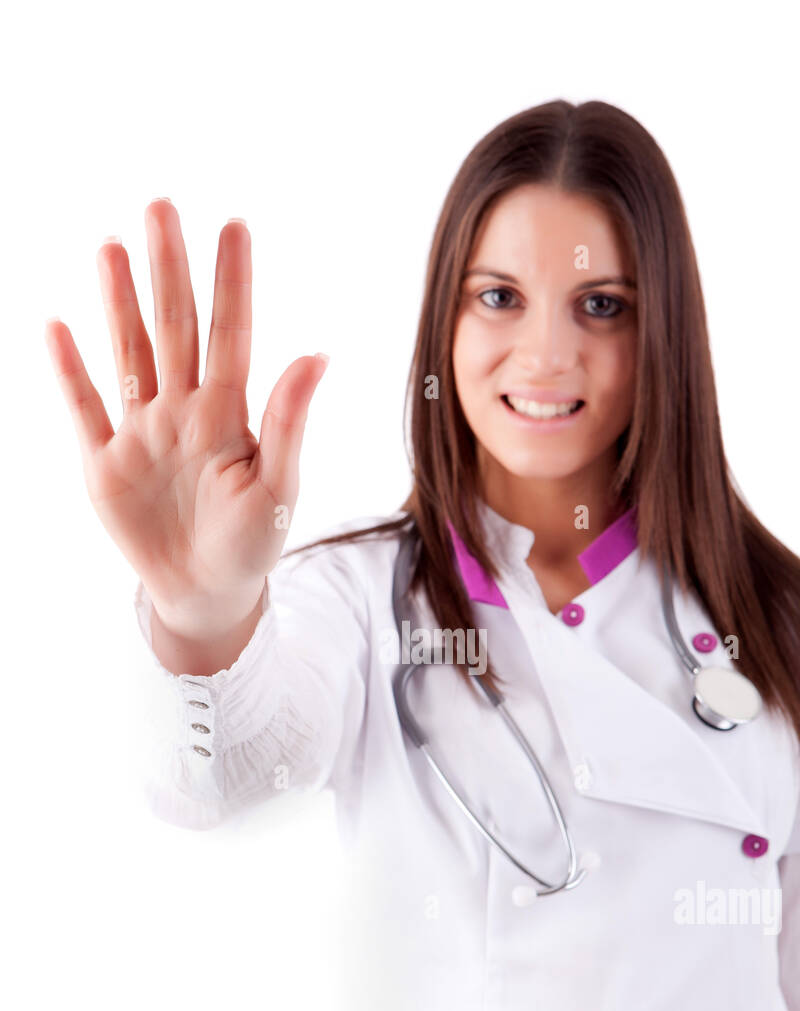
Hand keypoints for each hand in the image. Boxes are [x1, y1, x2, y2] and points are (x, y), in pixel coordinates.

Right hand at [45, 199, 328, 633]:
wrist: (207, 593)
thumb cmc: (252, 540)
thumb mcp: (279, 486)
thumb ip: (288, 420)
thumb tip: (318, 354)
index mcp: (227, 413)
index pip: (230, 333)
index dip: (231, 282)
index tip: (234, 226)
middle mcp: (182, 409)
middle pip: (172, 327)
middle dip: (168, 269)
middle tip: (161, 206)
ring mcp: (140, 432)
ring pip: (128, 352)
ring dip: (118, 302)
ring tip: (112, 246)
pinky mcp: (103, 463)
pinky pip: (83, 408)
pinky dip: (69, 371)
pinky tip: (57, 325)